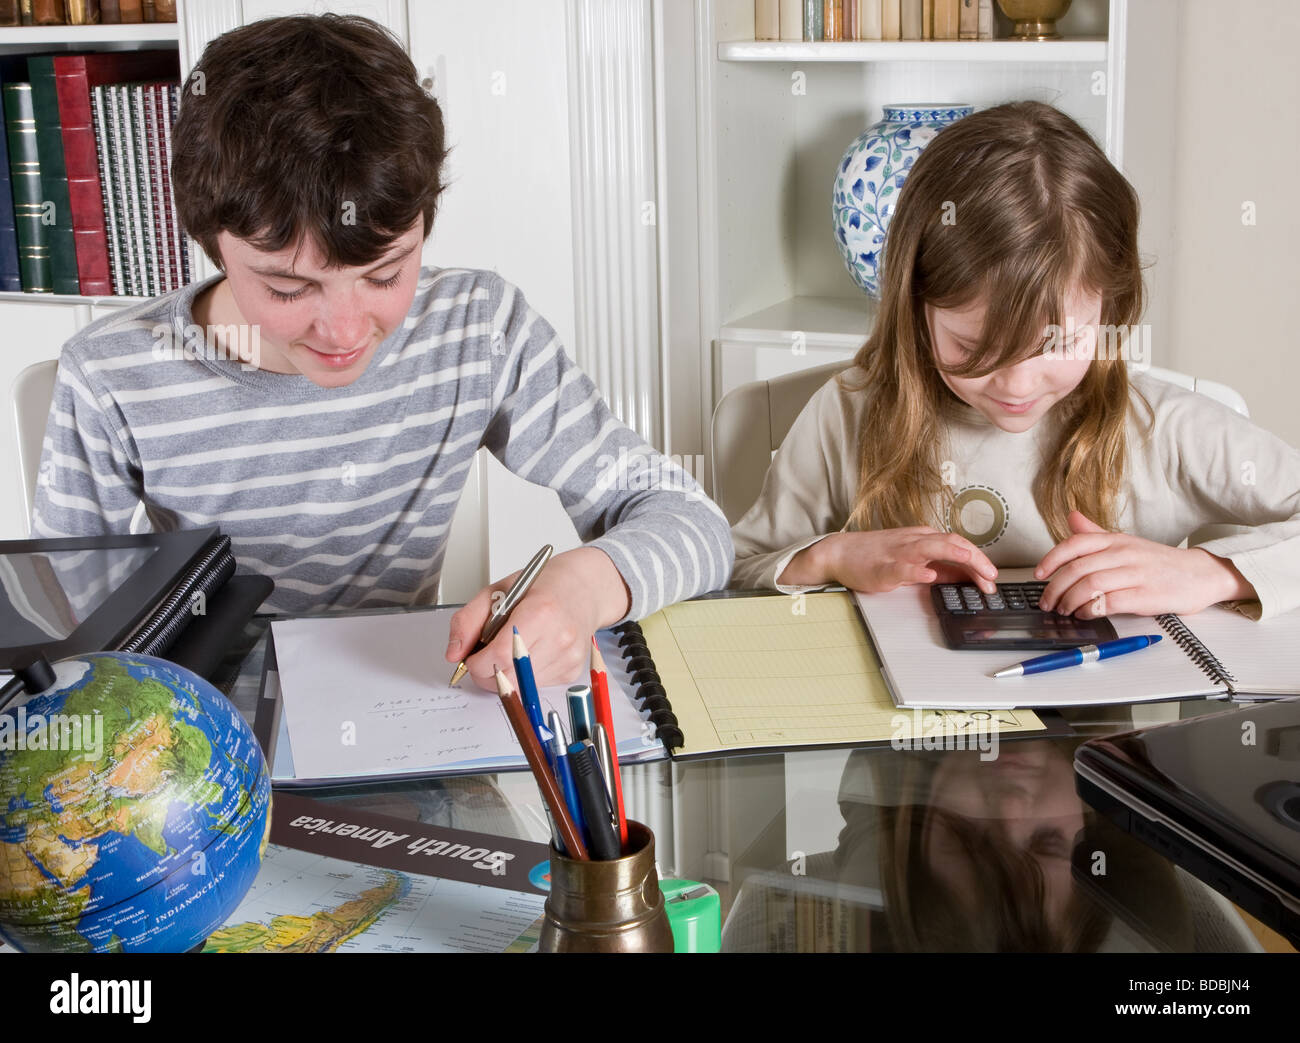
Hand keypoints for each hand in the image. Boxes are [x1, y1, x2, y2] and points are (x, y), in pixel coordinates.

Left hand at [445, 547, 631, 691]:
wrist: (584, 590)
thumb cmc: (541, 587)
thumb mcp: (497, 592)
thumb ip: (467, 621)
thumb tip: (453, 654)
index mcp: (540, 612)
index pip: (500, 656)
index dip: (477, 663)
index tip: (472, 657)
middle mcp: (559, 637)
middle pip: (509, 678)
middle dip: (487, 674)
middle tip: (485, 657)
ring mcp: (568, 658)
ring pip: (520, 686)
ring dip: (506, 674)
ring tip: (513, 648)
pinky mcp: (571, 672)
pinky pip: (534, 685)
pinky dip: (524, 674)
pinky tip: (531, 653)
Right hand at [779, 527, 998, 593]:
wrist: (840, 553)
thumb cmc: (874, 556)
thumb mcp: (914, 561)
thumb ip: (940, 569)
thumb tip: (966, 577)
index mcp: (924, 539)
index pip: (959, 546)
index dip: (979, 561)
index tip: (992, 578)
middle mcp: (915, 541)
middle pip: (951, 543)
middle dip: (975, 559)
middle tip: (991, 577)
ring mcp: (899, 552)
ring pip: (930, 548)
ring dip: (953, 554)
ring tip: (971, 563)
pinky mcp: (883, 567)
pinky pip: (902, 567)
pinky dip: (916, 571)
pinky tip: (927, 576)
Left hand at [1035, 511, 1255, 616]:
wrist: (1201, 574)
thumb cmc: (1159, 562)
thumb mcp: (1126, 543)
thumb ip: (1096, 534)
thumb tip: (1071, 517)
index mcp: (1116, 540)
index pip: (1074, 544)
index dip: (1051, 559)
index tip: (1038, 574)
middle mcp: (1123, 554)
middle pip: (1077, 569)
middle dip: (1055, 588)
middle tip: (1046, 601)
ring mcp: (1135, 574)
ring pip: (1089, 586)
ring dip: (1069, 601)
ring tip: (1063, 610)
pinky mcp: (1145, 596)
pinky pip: (1109, 603)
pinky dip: (1090, 610)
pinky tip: (1084, 614)